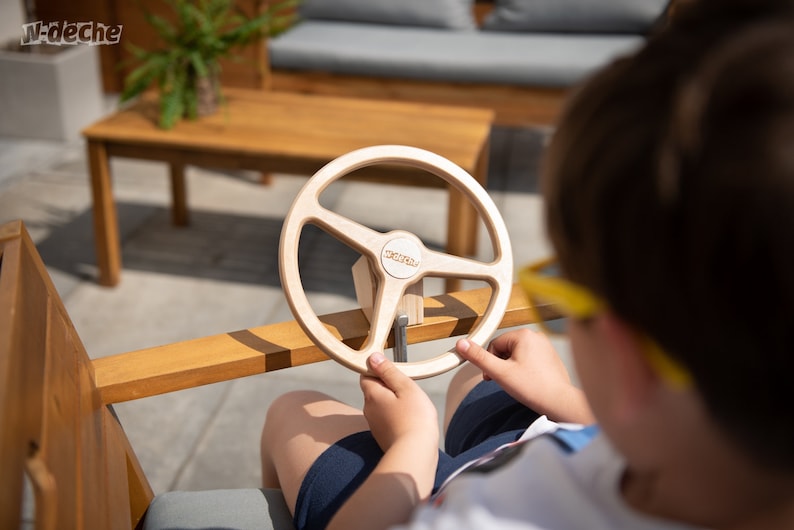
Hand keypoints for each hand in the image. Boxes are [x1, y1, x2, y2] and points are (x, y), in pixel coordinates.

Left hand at [360, 352, 438, 452]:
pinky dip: (397, 418)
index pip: (366, 375)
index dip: (379, 371)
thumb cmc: (414, 418)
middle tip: (408, 392)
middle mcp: (368, 410)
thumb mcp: (405, 387)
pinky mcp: (383, 437)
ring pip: (382, 406)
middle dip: (389, 388)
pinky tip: (410, 421)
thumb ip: (388, 371)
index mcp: (371, 394)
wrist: (416, 453)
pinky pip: (388, 420)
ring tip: (412, 408)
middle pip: (375, 391)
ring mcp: (375, 425)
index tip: (395, 374)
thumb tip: (372, 358)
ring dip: (394, 404)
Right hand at [456, 329, 593, 423]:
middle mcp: (536, 336)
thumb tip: (461, 344)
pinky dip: (524, 370)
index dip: (491, 363)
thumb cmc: (532, 388)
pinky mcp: (550, 357)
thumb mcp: (500, 373)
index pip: (494, 345)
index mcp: (524, 335)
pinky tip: (529, 383)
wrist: (560, 402)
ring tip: (520, 383)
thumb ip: (479, 357)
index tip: (493, 377)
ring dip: (512, 368)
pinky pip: (529, 360)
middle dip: (502, 365)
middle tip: (507, 382)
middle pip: (505, 349)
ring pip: (517, 355)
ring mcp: (545, 346)